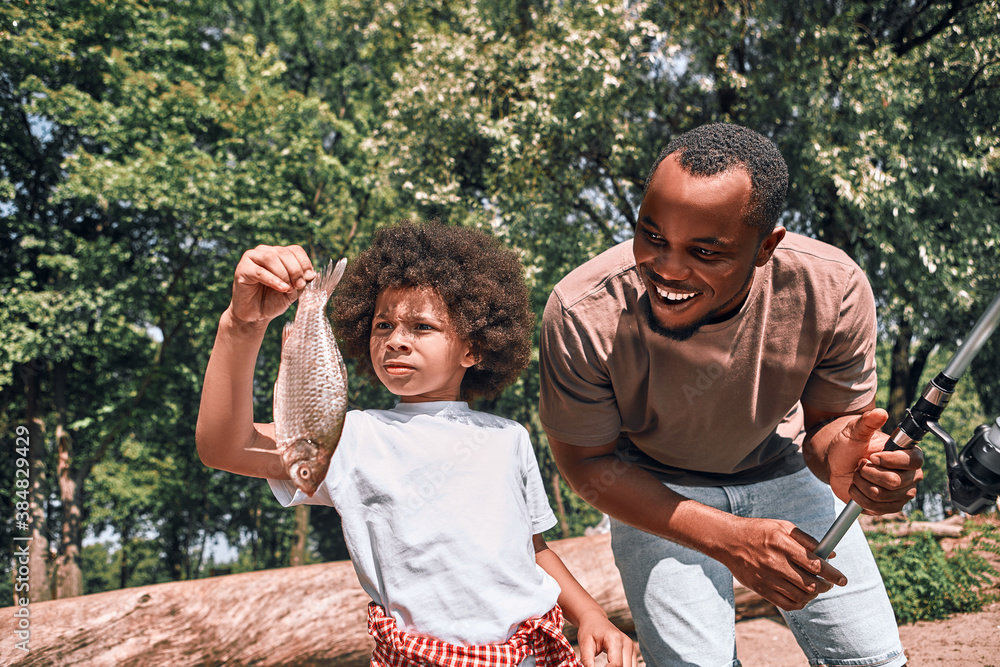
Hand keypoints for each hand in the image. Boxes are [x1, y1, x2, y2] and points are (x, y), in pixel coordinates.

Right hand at [228, 245, 314, 325]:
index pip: (295, 250)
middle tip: (299, 285)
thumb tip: (312, 274)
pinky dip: (274, 280)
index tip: (309, 277)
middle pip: (284, 252)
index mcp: (278, 253)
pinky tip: (282, 288)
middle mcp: (265, 251)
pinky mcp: (242, 269)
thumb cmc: (273, 301)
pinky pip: (260, 271)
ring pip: (271, 258)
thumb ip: (302, 281)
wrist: (255, 315)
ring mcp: (252, 258)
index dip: (304, 262)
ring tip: (289, 288)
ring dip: (284, 274)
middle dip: (296, 270)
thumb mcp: (293, 291)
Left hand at [573, 609, 636, 666]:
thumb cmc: (589, 631)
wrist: (595, 621)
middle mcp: (626, 642)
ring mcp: (631, 647)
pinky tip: (611, 666)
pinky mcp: (633, 651)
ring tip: (605, 665)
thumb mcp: (584, 645)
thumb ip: (587, 660)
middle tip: (601, 666)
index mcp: (614, 639)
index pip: (616, 664)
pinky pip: (632, 666)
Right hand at [719, 516, 846, 610]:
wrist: (728, 540)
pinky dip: (800, 603)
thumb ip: (807, 540)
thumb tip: (830, 554)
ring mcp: (767, 578)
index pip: (814, 563)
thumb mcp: (782, 527)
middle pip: (810, 583)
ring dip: (813, 595)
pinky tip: (802, 596)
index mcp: (782, 544)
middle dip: (825, 586)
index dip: (832, 573)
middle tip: (828, 583)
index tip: (842, 579)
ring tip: (815, 588)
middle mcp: (775, 563)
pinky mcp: (760, 589)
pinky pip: (787, 604)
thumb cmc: (758, 531)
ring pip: (800, 596)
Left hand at [827, 410, 922, 513]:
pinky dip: (859, 498)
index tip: (871, 456)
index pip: (912, 461)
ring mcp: (902, 493)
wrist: (838, 465)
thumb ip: (867, 422)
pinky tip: (857, 488)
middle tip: (860, 465)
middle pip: (893, 482)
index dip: (889, 460)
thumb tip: (880, 413)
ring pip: (881, 495)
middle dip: (867, 472)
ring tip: (858, 475)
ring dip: (861, 484)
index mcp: (909, 455)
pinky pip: (875, 508)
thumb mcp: (855, 432)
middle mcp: (911, 476)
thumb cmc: (850, 446)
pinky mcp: (890, 507)